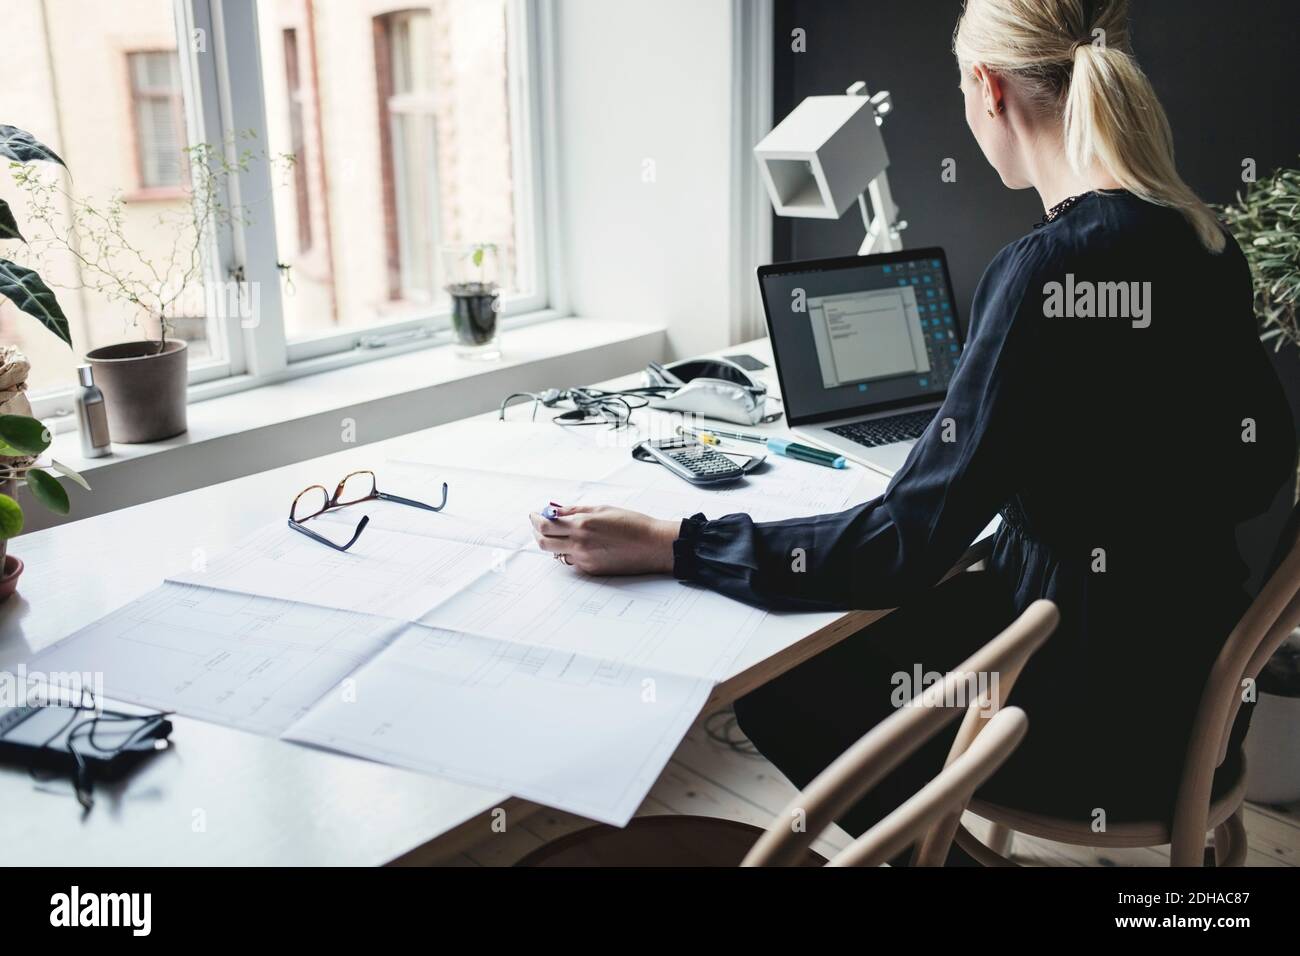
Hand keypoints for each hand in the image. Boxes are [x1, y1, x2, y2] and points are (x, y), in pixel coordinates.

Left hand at [528, 505, 678, 575]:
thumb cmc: (633, 524)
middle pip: (544, 543)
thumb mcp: (603, 509)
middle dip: (537, 533)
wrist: (653, 546)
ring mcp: (585, 560)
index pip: (545, 525)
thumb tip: (555, 510)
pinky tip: (583, 544)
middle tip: (538, 525)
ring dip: (555, 543)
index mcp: (582, 525)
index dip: (535, 520)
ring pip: (557, 553)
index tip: (534, 515)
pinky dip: (571, 552)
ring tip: (562, 534)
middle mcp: (580, 544)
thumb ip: (575, 511)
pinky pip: (573, 561)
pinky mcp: (592, 570)